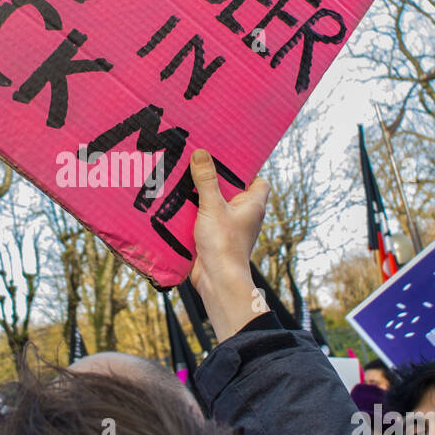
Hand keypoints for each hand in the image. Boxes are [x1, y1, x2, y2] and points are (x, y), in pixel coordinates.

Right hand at [189, 150, 269, 342]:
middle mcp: (244, 215)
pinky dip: (192, 212)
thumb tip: (201, 153)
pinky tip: (176, 203)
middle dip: (215, 179)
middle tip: (196, 163)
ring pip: (215, 204)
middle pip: (232, 190)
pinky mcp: (214, 237)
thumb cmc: (224, 244)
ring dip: (200, 196)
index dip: (245, 170)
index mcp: (253, 204)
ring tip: (182, 178)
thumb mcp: (213, 206)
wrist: (217, 281)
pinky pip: (203, 219)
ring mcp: (229, 227)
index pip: (258, 181)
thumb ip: (207, 179)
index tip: (225, 159)